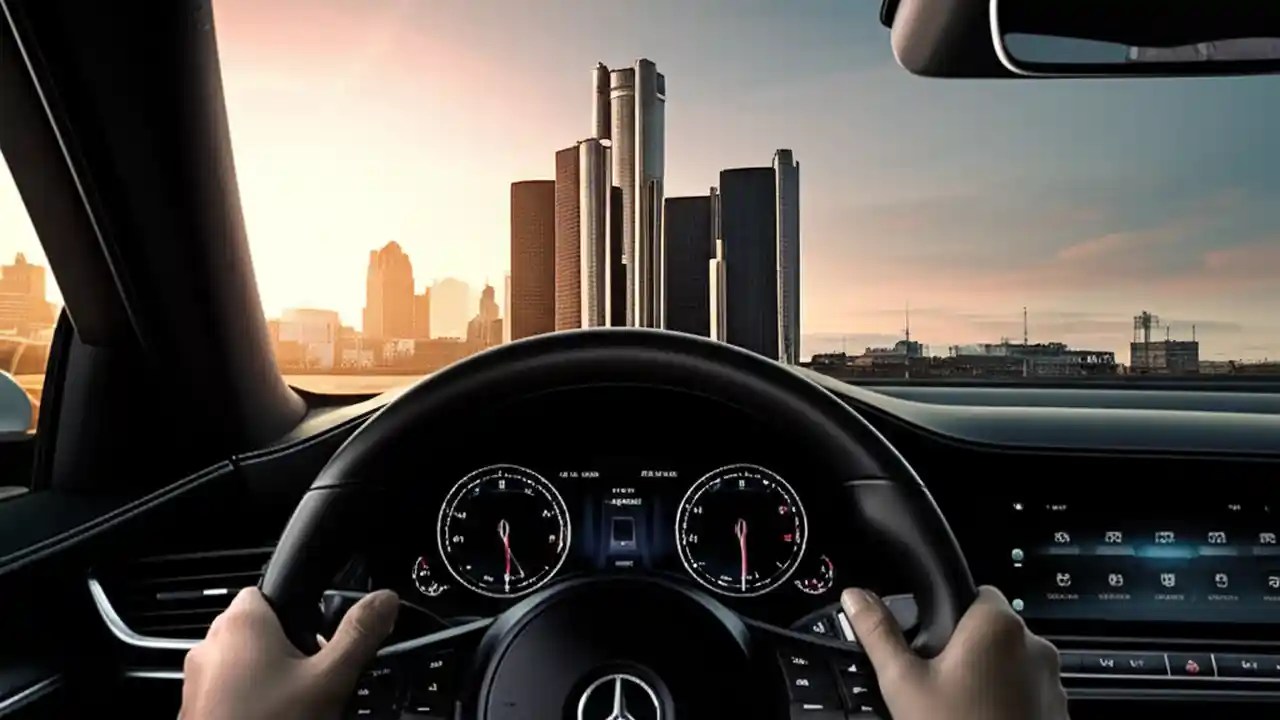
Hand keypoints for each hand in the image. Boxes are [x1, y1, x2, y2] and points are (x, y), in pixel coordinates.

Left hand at [180, 587, 399, 719]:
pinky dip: (247, 700)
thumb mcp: (330, 679)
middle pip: (260, 629)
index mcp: (241, 623)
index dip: (299, 612)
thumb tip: (384, 600)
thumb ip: (359, 634)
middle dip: (287, 648)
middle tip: (313, 678)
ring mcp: (197, 680)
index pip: (268, 591)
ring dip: (267, 676)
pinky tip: (271, 717)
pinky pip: (227, 691)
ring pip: (243, 663)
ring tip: (294, 705)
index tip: (318, 641)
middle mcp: (210, 645)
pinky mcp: (194, 710)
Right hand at [843, 585, 1068, 719]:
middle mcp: (1035, 646)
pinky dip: (1007, 701)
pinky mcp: (1058, 711)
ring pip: (1010, 663)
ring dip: (989, 676)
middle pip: (991, 631)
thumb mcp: (903, 682)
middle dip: (966, 649)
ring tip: (959, 708)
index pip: (974, 591)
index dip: (948, 614)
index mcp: (997, 625)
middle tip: (937, 682)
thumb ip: (878, 632)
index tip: (930, 641)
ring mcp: (1052, 682)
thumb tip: (856, 597)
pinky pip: (1027, 692)